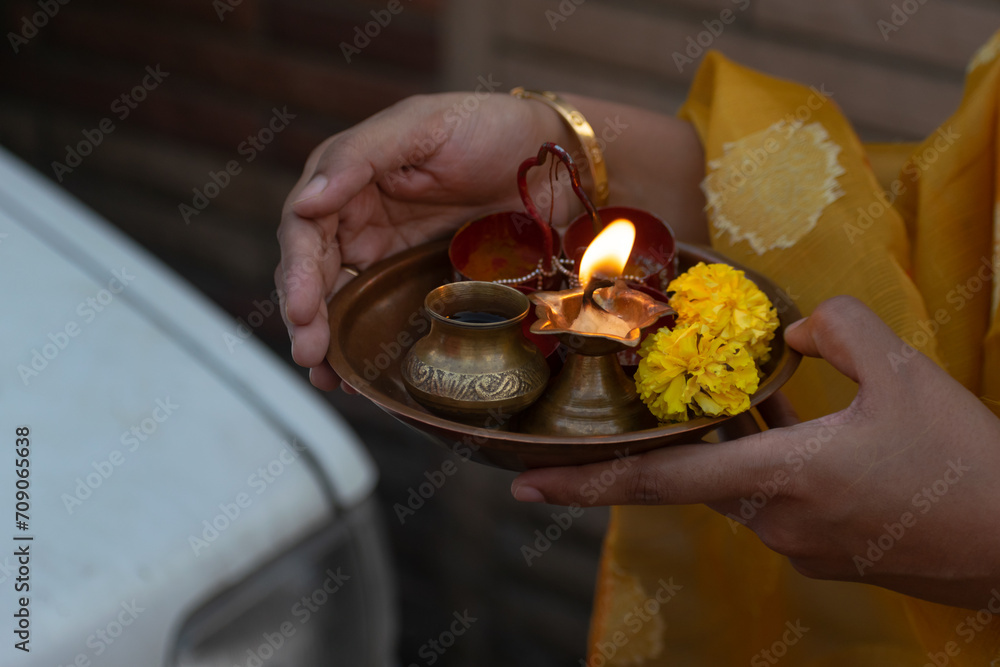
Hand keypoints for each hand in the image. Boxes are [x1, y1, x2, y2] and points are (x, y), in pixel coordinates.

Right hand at [276, 92, 575, 389]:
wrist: (551, 162)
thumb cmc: (488, 127)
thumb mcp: (423, 126)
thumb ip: (359, 158)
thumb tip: (308, 201)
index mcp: (348, 178)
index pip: (304, 229)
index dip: (297, 271)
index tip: (303, 308)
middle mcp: (358, 217)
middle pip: (314, 272)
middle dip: (305, 315)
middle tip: (309, 354)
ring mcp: (387, 253)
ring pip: (340, 299)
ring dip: (327, 339)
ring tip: (325, 377)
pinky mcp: (415, 281)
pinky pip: (380, 313)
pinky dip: (363, 343)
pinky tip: (356, 374)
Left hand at [511, 296, 999, 609]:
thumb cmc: (962, 463)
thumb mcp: (902, 372)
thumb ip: (838, 332)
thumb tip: (802, 330)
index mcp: (774, 480)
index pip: (653, 484)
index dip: (582, 484)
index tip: (526, 486)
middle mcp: (771, 521)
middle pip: (694, 475)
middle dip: (673, 442)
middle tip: (651, 404)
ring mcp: (798, 544)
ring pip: (737, 484)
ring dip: (733, 445)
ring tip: (750, 397)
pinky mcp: (825, 552)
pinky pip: (773, 499)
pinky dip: (768, 462)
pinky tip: (799, 427)